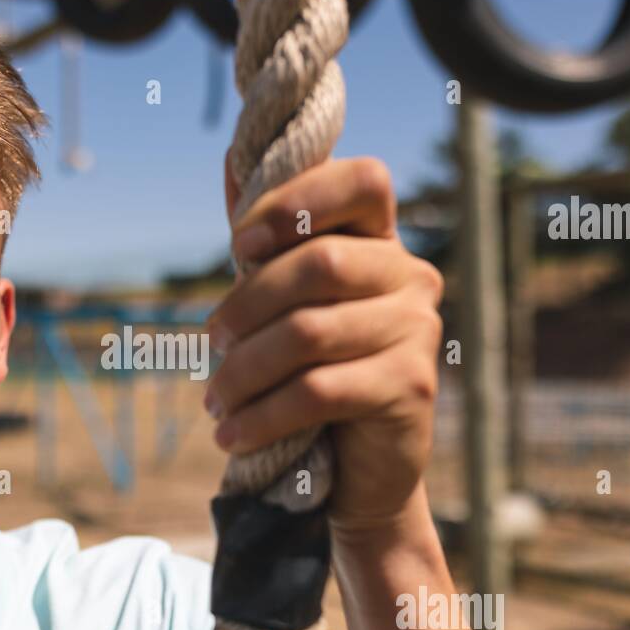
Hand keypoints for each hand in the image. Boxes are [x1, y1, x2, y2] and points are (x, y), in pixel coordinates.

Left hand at [204, 153, 443, 531]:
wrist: (360, 472)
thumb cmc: (313, 372)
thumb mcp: (284, 303)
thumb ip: (266, 240)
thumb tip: (231, 158)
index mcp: (381, 241)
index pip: (364, 181)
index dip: (296, 200)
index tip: (241, 247)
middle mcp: (412, 276)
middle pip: (320, 262)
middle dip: (247, 303)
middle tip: (210, 341)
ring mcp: (419, 330)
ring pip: (310, 333)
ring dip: (243, 370)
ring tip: (215, 400)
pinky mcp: (411, 386)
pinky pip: (319, 391)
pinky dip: (262, 415)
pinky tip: (232, 434)